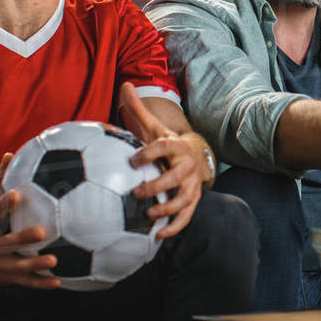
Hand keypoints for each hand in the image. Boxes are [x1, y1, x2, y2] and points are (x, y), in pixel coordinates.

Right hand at [0, 153, 60, 288]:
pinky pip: (26, 282)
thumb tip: (9, 153)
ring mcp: (0, 264)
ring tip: (53, 260)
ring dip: (34, 263)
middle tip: (42, 233)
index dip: (4, 205)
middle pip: (6, 242)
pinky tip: (58, 281)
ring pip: (17, 265)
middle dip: (22, 238)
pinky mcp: (8, 278)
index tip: (16, 194)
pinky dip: (41, 283)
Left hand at [120, 82, 204, 239]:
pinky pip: (186, 217)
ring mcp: (191, 186)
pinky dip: (174, 228)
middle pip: (176, 177)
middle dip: (158, 185)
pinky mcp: (192, 201)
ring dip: (167, 209)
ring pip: (183, 200)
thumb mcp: (154, 127)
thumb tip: (125, 84)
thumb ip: (139, 109)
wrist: (195, 156)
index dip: (150, 153)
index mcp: (176, 147)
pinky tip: (158, 236)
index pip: (165, 147)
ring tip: (149, 214)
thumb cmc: (166, 144)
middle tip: (136, 191)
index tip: (133, 160)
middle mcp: (187, 166)